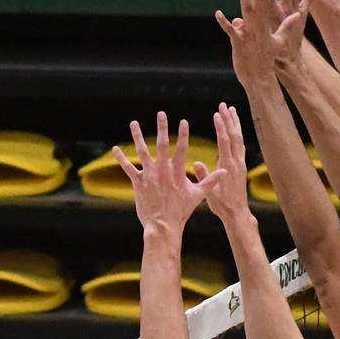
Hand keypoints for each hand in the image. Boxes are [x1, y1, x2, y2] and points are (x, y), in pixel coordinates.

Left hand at [114, 112, 226, 238]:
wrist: (164, 225)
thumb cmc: (181, 210)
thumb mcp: (198, 195)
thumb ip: (210, 180)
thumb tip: (225, 171)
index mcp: (177, 172)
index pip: (182, 148)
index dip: (183, 134)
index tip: (183, 121)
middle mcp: (162, 171)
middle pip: (162, 145)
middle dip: (162, 127)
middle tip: (161, 113)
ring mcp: (149, 176)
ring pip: (142, 152)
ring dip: (138, 136)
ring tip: (134, 123)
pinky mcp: (138, 183)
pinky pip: (128, 168)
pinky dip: (121, 158)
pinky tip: (115, 148)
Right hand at [197, 102, 254, 225]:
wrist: (237, 213)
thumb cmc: (222, 205)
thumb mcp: (210, 193)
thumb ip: (205, 177)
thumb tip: (198, 163)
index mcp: (228, 167)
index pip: (225, 142)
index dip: (221, 127)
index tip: (217, 114)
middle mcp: (236, 162)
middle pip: (234, 136)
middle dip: (229, 119)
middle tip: (225, 105)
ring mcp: (240, 163)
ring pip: (239, 139)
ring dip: (235, 123)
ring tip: (231, 110)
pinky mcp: (241, 166)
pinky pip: (240, 145)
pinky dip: (236, 133)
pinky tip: (234, 128)